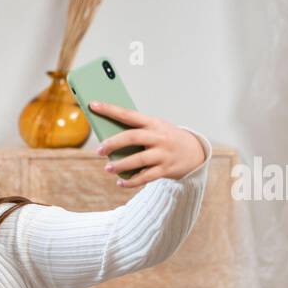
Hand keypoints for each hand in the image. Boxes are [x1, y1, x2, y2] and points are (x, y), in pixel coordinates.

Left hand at [89, 101, 206, 187]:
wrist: (194, 152)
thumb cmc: (165, 138)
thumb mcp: (155, 129)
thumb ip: (136, 132)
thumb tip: (107, 138)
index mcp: (153, 123)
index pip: (128, 114)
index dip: (110, 110)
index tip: (93, 105)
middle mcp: (158, 137)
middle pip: (132, 137)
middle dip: (113, 143)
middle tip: (99, 150)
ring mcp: (163, 154)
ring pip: (139, 159)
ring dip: (121, 165)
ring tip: (108, 168)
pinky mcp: (166, 169)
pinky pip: (146, 177)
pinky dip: (131, 181)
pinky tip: (120, 182)